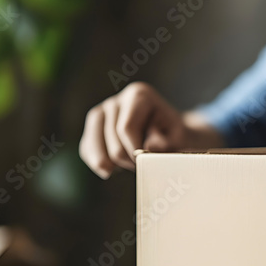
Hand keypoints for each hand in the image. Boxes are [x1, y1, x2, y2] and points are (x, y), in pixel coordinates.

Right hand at [79, 82, 223, 177]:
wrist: (169, 136)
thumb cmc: (174, 137)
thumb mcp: (178, 139)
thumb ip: (166, 143)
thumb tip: (148, 148)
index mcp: (139, 95)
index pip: (126, 128)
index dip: (134, 151)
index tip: (146, 163)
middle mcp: (117, 101)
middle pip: (111, 137)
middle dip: (126, 159)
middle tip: (141, 166)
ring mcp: (102, 112)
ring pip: (93, 143)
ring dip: (109, 163)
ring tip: (126, 167)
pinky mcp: (94, 128)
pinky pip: (86, 148)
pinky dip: (96, 163)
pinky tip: (110, 170)